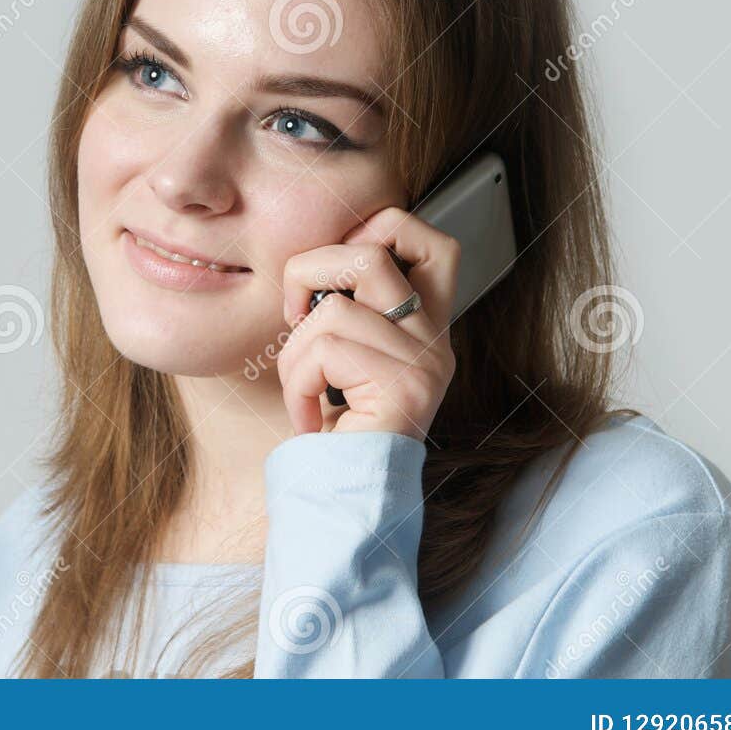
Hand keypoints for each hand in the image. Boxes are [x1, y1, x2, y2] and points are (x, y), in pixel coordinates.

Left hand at [275, 207, 460, 441]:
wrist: (347, 499)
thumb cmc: (336, 429)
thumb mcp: (343, 356)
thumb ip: (348, 307)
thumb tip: (310, 265)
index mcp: (426, 324)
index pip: (431, 240)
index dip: (378, 230)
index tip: (332, 272)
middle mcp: (436, 337)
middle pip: (372, 251)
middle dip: (309, 271)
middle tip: (296, 316)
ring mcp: (425, 360)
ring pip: (332, 308)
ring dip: (294, 352)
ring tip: (303, 390)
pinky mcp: (404, 385)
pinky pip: (324, 351)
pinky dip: (296, 385)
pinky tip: (307, 417)